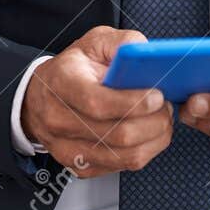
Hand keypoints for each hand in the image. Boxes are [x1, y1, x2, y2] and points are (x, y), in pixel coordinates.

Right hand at [19, 26, 172, 177]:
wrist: (43, 96)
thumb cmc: (73, 68)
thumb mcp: (95, 42)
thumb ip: (123, 44)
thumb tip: (148, 55)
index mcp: (62, 83)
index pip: (98, 102)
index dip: (133, 103)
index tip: (158, 96)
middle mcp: (59, 119)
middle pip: (117, 134)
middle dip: (153, 122)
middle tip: (166, 107)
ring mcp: (67, 148)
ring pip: (123, 156)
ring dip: (154, 140)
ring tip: (161, 120)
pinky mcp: (79, 166)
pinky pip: (121, 166)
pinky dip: (144, 152)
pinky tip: (147, 134)